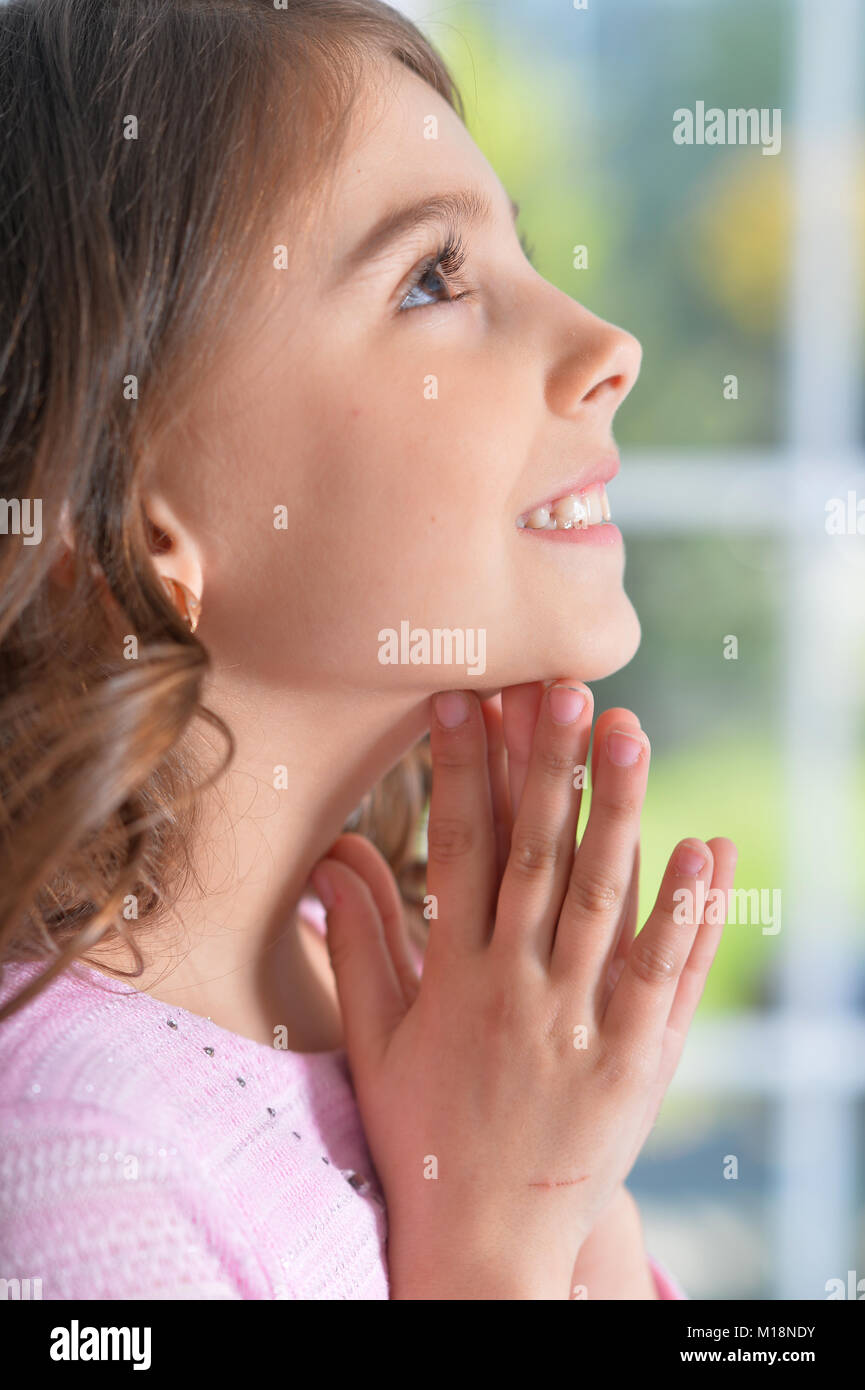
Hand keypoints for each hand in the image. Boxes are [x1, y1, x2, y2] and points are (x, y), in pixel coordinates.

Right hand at [313, 681, 735, 1299]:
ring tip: (631, 733)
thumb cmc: (423, 1134)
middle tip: (562, 685)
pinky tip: (709, 847)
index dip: (460, 770)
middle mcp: (518, 989)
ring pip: (606, 901)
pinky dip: (690, 912)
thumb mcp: (375, 1041)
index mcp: (453, 976)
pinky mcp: (638, 1061)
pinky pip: (668, 975)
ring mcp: (583, 1024)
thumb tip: (332, 859)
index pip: (457, 850)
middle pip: (539, 858)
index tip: (465, 697)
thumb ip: (360, 943)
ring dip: (621, 812)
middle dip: (549, 766)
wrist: (483, 1244)